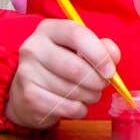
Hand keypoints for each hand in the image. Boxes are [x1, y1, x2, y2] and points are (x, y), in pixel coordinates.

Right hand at [5, 19, 119, 129]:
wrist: (28, 92)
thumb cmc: (62, 66)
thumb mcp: (80, 49)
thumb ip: (101, 48)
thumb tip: (112, 56)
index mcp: (48, 29)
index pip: (77, 35)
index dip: (99, 54)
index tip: (110, 70)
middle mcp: (33, 48)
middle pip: (76, 67)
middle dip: (97, 81)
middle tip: (102, 84)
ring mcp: (27, 73)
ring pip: (73, 90)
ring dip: (90, 96)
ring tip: (88, 93)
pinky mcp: (28, 97)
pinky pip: (67, 108)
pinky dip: (79, 109)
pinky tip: (76, 104)